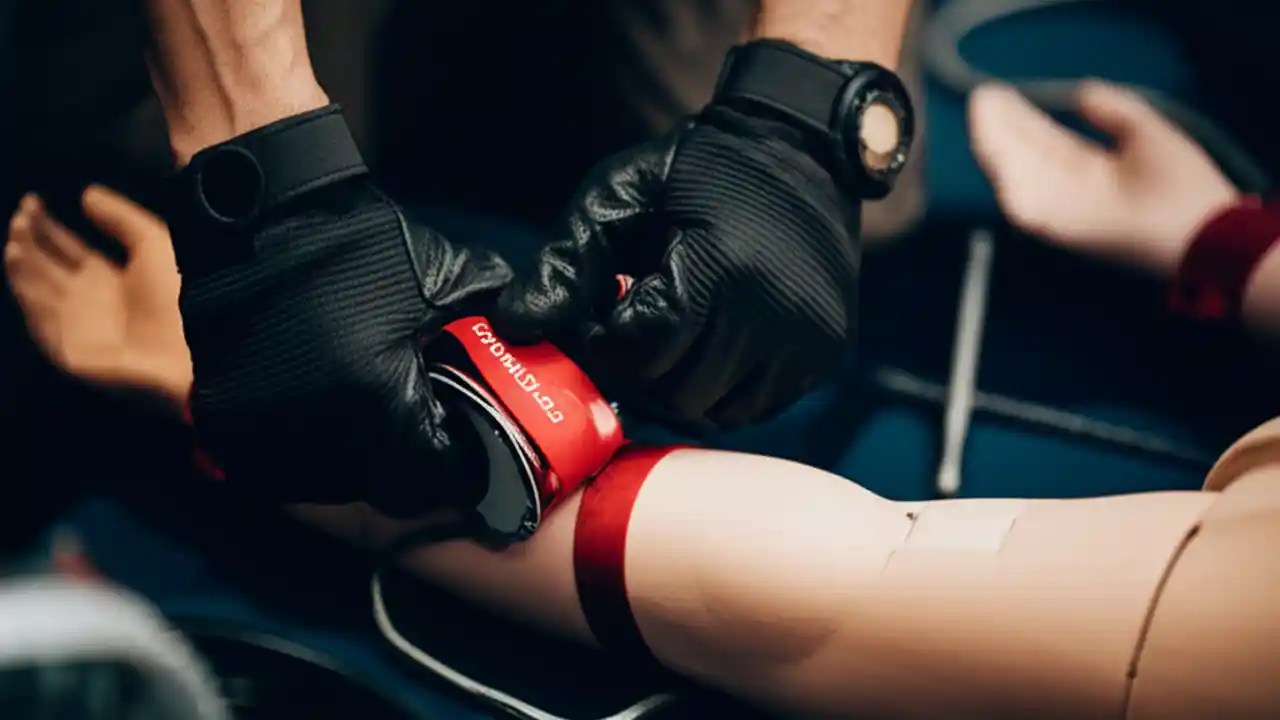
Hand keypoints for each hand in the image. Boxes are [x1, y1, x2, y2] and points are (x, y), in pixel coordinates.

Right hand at [4, 187, 190, 406]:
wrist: (198, 346)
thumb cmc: (184, 297)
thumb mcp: (155, 246)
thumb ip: (122, 219)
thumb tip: (88, 194)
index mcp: (108, 280)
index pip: (65, 250)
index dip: (46, 227)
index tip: (31, 201)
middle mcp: (87, 302)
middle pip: (44, 269)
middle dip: (28, 243)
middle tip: (20, 217)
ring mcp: (76, 328)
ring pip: (36, 292)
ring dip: (22, 265)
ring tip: (16, 238)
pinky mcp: (71, 352)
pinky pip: (43, 322)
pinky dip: (29, 295)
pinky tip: (20, 265)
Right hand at [175, 121, 512, 513]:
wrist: (259, 208)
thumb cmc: (359, 244)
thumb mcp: (450, 281)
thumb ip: (501, 326)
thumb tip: (552, 352)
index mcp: (376, 404)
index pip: (437, 477)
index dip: (462, 463)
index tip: (470, 445)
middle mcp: (313, 435)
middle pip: (386, 488)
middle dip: (415, 467)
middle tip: (430, 433)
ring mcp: (260, 436)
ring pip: (333, 485)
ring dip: (364, 464)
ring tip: (378, 418)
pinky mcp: (222, 426)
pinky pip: (281, 467)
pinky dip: (313, 452)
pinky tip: (331, 413)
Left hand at [492, 103, 861, 428]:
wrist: (799, 152)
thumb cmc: (694, 172)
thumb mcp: (618, 197)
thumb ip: (564, 263)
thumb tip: (517, 326)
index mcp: (717, 270)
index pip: (637, 354)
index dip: (604, 343)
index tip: (601, 312)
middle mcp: (771, 315)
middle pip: (675, 391)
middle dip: (639, 367)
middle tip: (632, 325)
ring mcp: (805, 343)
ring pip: (713, 411)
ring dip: (678, 385)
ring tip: (670, 333)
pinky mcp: (823, 357)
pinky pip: (753, 408)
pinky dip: (721, 390)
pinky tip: (708, 344)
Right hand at [969, 81, 1240, 275]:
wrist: (1202, 229)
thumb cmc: (1183, 186)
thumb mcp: (1146, 131)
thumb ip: (1113, 110)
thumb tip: (1081, 92)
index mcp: (1089, 169)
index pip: (1044, 140)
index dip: (1021, 118)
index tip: (999, 94)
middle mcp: (1069, 189)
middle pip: (1023, 155)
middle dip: (1001, 128)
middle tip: (983, 99)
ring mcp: (1061, 209)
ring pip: (1016, 176)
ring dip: (994, 147)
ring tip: (982, 116)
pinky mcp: (1059, 228)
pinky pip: (1021, 205)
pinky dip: (1005, 179)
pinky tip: (992, 151)